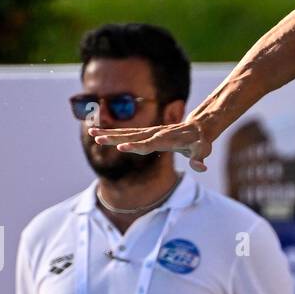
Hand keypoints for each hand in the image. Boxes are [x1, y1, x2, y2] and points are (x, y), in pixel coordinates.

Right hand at [88, 119, 212, 171]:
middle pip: (132, 135)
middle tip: (96, 137)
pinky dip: (115, 133)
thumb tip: (201, 167)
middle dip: (114, 137)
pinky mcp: (147, 133)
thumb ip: (199, 158)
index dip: (135, 146)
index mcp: (166, 139)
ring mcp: (151, 132)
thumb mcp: (203, 150)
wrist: (200, 126)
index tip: (122, 148)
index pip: (148, 144)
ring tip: (91, 133)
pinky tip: (99, 133)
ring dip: (109, 133)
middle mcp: (156, 133)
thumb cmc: (202, 141)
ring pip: (127, 132)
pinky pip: (129, 133)